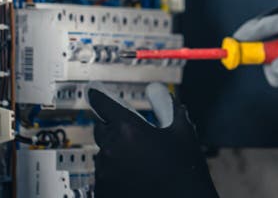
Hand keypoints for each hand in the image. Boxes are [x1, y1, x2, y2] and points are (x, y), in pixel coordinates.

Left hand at [88, 83, 217, 197]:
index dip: (98, 96)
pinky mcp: (102, 191)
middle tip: (132, 135)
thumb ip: (167, 106)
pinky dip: (114, 174)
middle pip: (101, 129)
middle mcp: (111, 150)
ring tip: (140, 162)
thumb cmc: (185, 173)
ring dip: (115, 152)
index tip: (93, 91)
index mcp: (128, 130)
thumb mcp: (183, 133)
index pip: (104, 104)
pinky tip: (134, 178)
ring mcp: (104, 173)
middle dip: (113, 128)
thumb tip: (157, 90)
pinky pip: (103, 176)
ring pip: (103, 153)